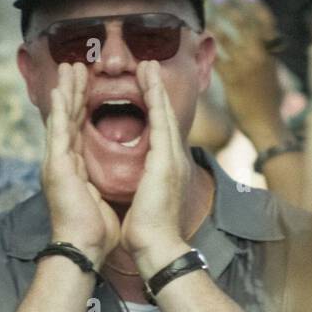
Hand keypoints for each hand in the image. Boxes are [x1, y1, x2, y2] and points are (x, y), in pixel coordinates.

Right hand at [43, 63, 118, 266]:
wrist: (85, 247)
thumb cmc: (96, 229)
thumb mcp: (103, 196)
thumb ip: (103, 181)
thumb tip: (112, 177)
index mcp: (74, 166)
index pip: (79, 128)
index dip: (84, 105)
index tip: (88, 84)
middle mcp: (62, 161)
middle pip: (69, 117)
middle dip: (73, 90)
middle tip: (76, 65)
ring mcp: (56, 162)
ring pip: (62, 118)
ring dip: (66, 91)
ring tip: (69, 68)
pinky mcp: (57, 166)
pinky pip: (59, 131)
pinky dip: (60, 109)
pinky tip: (62, 91)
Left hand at [122, 61, 190, 267]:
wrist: (156, 246)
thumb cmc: (148, 229)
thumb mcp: (145, 198)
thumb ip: (145, 183)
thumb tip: (140, 178)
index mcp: (163, 167)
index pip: (157, 129)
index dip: (152, 107)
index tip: (145, 87)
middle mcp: (170, 158)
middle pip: (163, 115)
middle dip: (156, 89)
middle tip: (149, 65)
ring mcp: (170, 158)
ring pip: (163, 113)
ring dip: (155, 87)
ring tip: (149, 65)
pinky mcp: (164, 161)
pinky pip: (159, 122)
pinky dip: (155, 102)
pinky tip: (150, 85)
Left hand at [210, 0, 289, 148]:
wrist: (267, 124)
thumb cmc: (269, 101)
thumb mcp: (272, 74)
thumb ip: (265, 59)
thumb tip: (260, 47)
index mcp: (272, 53)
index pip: (267, 22)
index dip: (256, 7)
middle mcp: (260, 56)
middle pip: (246, 24)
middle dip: (232, 9)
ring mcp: (246, 67)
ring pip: (229, 39)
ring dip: (216, 26)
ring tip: (207, 18)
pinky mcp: (233, 79)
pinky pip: (219, 58)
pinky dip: (209, 49)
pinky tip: (201, 42)